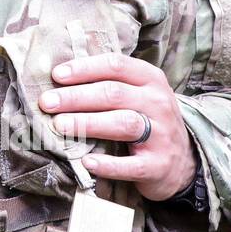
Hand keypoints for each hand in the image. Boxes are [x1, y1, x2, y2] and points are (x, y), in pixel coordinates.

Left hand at [40, 53, 196, 201]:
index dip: (84, 68)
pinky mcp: (158, 165)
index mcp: (150, 80)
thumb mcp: (137, 94)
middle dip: (76, 97)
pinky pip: (131, 165)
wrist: (183, 161)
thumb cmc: (146, 119)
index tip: (56, 75)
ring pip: (123, 123)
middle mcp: (159, 103)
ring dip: (88, 123)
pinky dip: (108, 164)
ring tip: (59, 125)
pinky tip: (86, 162)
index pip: (116, 66)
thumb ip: (108, 82)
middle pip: (113, 94)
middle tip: (47, 102)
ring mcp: (161, 135)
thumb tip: (58, 77)